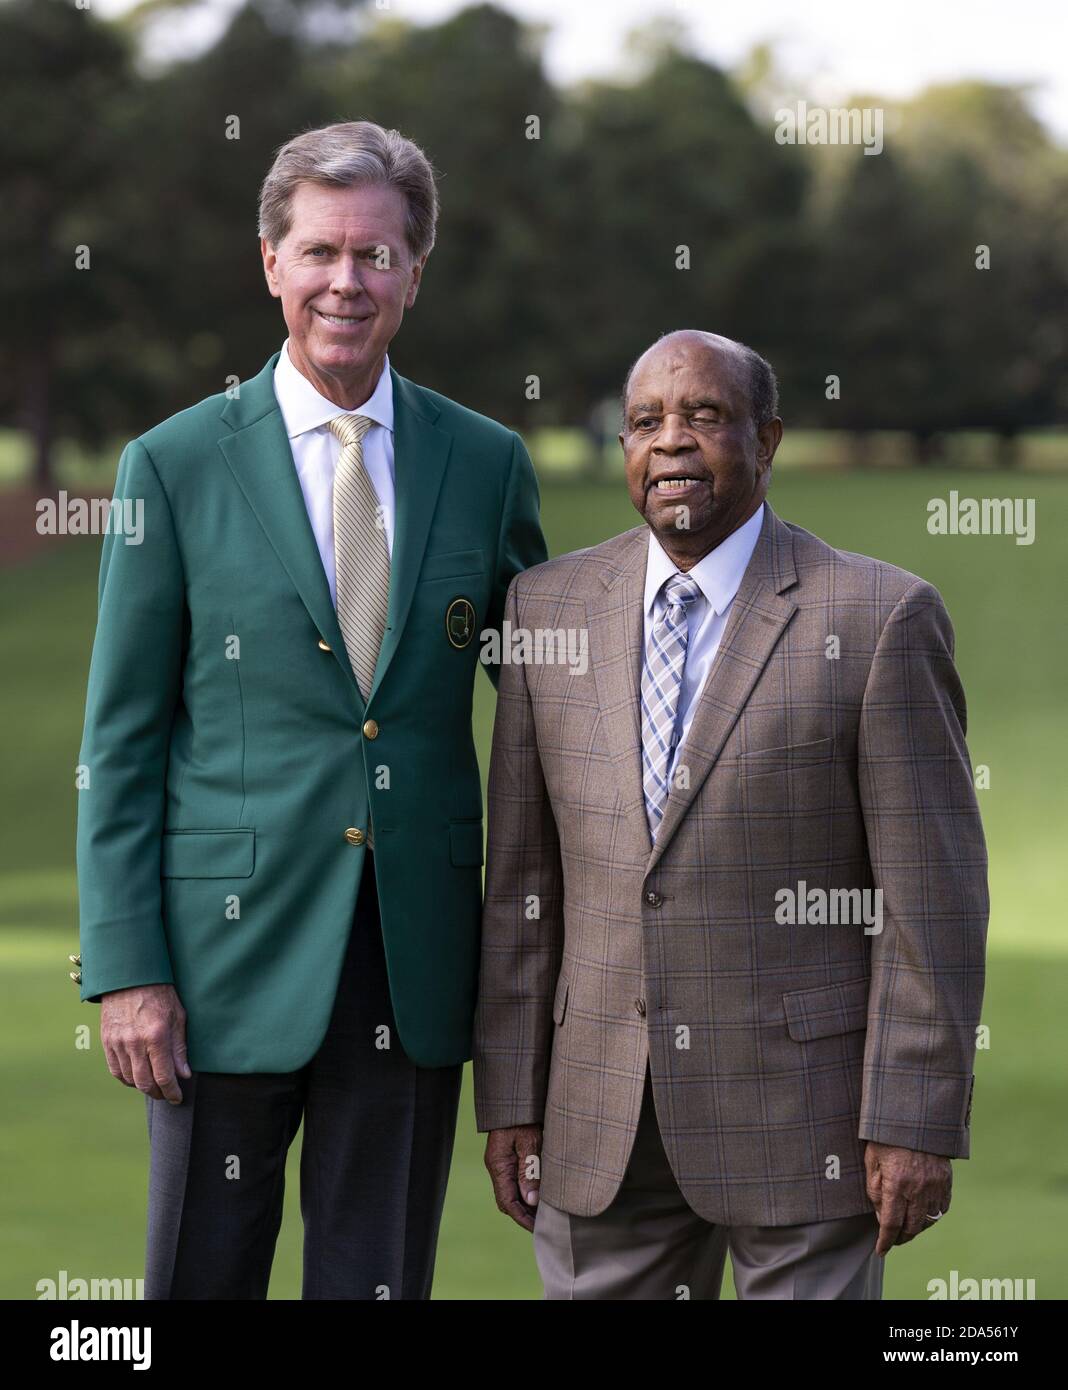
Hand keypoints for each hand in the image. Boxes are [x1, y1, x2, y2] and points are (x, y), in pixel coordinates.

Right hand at [100, 984, 191, 1103]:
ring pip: (129, 1079)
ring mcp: (118, 1043)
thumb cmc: (160, 993)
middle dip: (158, 1093)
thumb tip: (184, 1074)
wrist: (130, 976)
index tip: (178, 1098)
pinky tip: (137, 1077)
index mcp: (156, 1036)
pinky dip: (126, 1079)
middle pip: (145, 1083)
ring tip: (154, 1086)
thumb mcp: (178, 1017)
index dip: (172, 1092)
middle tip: (167, 1095)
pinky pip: (115, 1070)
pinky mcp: (107, 1041)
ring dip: (142, 1087)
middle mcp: (135, 1042)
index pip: (164, 1076)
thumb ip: (180, 1048)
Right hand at [484, 1125, 542, 1231]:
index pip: (507, 1202)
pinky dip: (528, 1188)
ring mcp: (502, 1160)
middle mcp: (497, 1165)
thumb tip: (531, 1201)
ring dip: (527, 1202)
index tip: (538, 1228)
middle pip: (508, 1200)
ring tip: (546, 1211)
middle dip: (525, 1214)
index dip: (522, 1218)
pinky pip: (516, 1178)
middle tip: (545, 1223)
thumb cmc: (522, 1115)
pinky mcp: (510, 1154)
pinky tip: (542, 1191)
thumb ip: (529, 1171)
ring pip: (513, 1190)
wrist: (515, 1094)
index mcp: (498, 1165)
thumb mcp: (529, 1142)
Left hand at [864, 1141, 951, 1254]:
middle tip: (892, 1240)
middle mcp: (918, 1188)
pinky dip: (932, 1216)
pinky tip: (923, 1215)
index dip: (885, 1241)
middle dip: (901, 1238)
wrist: (916, 1115)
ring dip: (917, 1229)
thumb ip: (875, 1189)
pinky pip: (942, 1208)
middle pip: (912, 1227)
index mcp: (896, 1183)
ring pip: (929, 1221)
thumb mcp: (872, 1159)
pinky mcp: (946, 1180)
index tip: (880, 1251)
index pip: (891, 1223)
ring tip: (906, 1229)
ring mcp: (935, 1185)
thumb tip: (881, 1217)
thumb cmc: (886, 1135)